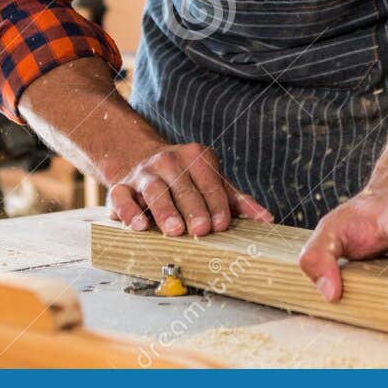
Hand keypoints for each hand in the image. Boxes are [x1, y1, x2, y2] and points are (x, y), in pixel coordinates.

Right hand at [107, 142, 271, 236]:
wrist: (141, 161)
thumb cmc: (185, 179)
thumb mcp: (213, 182)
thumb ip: (237, 201)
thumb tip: (266, 219)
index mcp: (196, 156)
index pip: (209, 180)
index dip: (217, 203)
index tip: (222, 224)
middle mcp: (169, 161)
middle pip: (183, 186)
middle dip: (193, 208)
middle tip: (202, 230)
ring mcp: (144, 173)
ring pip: (154, 190)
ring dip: (165, 211)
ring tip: (175, 230)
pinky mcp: (121, 187)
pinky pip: (121, 197)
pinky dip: (128, 211)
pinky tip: (138, 227)